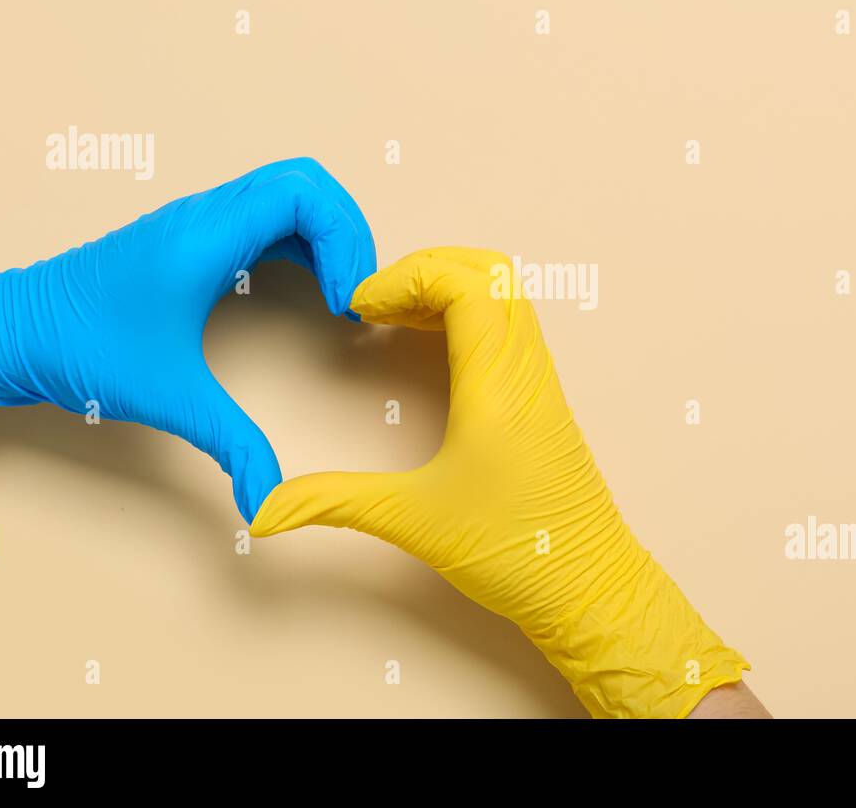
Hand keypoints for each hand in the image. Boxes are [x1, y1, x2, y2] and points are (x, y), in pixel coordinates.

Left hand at [0, 158, 374, 521]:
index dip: (344, 239)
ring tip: (341, 293)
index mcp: (204, 238)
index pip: (302, 195)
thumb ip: (229, 443)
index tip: (345, 299)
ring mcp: (198, 220)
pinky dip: (303, 242)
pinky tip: (309, 290)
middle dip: (348, 231)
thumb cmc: (76, 348)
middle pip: (306, 182)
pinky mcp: (194, 236)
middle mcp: (205, 215)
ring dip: (328, 234)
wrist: (8, 332)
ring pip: (289, 193)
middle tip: (357, 293)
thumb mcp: (165, 398)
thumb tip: (269, 499)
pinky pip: (267, 215)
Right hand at [250, 247, 748, 716]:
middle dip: (428, 267)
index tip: (362, 305)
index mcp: (497, 385)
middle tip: (378, 298)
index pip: (466, 284)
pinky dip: (471, 318)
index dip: (407, 277)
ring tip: (397, 318)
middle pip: (491, 272)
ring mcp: (541, 385)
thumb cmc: (519, 552)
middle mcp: (526, 372)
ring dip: (452, 289)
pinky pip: (512, 331)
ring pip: (507, 298)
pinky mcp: (544, 404)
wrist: (590, 589)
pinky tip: (433, 353)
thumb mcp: (413, 521)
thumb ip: (333, 504)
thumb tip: (266, 510)